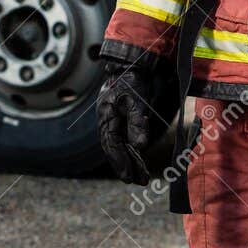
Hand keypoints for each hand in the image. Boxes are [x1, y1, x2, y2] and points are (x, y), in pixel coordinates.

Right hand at [97, 62, 174, 184]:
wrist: (126, 65)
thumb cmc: (131, 81)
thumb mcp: (136, 101)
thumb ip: (137, 123)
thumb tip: (139, 146)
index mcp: (106, 118)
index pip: (113, 146)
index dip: (121, 163)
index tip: (129, 178)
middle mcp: (106, 122)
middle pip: (114, 150)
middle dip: (125, 167)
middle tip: (138, 182)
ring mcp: (110, 121)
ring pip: (117, 146)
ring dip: (128, 161)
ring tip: (141, 176)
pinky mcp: (116, 119)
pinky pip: (120, 139)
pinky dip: (128, 151)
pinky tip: (136, 159)